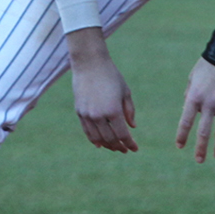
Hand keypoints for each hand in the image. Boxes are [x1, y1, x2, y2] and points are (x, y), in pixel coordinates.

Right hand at [68, 28, 136, 152]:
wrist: (89, 64)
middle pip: (110, 139)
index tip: (135, 148)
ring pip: (98, 138)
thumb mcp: (125, 92)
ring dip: (107, 145)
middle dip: (119, 146)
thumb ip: (129, 111)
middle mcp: (99, 115)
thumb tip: (132, 127)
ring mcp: (87, 115)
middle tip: (125, 149)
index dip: (129, 143)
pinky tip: (100, 144)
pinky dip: (94, 139)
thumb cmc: (111, 76)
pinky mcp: (79, 112)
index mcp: (113, 110)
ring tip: (114, 148)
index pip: (123, 134)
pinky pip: (87, 131)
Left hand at [176, 57, 214, 162]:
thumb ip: (189, 93)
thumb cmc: (207, 66)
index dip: (182, 135)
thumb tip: (187, 106)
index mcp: (194, 97)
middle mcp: (208, 104)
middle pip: (203, 131)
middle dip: (201, 147)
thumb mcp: (193, 78)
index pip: (185, 121)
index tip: (180, 146)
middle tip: (199, 160)